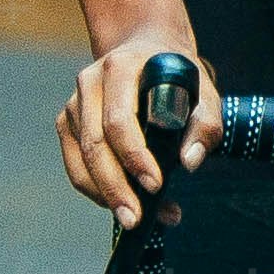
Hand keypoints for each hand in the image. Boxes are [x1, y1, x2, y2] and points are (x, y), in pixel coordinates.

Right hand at [59, 28, 215, 213]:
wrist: (149, 53)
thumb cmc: (179, 78)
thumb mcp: (204, 92)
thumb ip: (205, 125)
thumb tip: (189, 163)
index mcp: (120, 68)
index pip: (119, 119)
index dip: (134, 156)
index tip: (156, 186)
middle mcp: (90, 83)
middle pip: (94, 144)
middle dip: (115, 188)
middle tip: (136, 221)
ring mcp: (74, 104)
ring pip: (81, 160)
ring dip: (106, 195)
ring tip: (137, 219)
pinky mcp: (68, 123)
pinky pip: (76, 165)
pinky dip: (97, 190)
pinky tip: (123, 202)